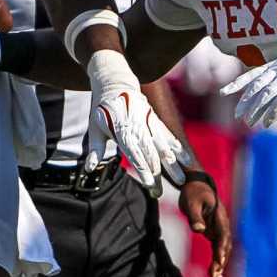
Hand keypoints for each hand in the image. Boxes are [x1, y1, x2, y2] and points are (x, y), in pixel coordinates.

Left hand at [83, 50, 181, 190]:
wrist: (115, 83)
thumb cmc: (102, 110)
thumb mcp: (94, 127)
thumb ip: (95, 149)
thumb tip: (90, 169)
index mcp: (122, 132)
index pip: (134, 155)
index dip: (143, 170)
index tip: (148, 185)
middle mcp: (138, 128)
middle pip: (150, 155)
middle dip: (156, 175)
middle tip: (160, 193)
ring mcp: (149, 123)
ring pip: (163, 147)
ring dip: (172, 165)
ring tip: (181, 180)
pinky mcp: (155, 120)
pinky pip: (169, 136)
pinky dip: (178, 148)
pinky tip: (186, 160)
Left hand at [177, 173, 232, 276]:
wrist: (196, 186)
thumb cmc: (193, 193)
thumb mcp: (191, 202)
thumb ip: (195, 216)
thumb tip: (199, 230)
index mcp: (220, 217)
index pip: (223, 234)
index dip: (222, 247)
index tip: (220, 259)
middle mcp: (223, 225)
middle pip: (225, 246)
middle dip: (221, 262)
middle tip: (216, 276)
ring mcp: (219, 230)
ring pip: (223, 250)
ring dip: (220, 265)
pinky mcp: (214, 234)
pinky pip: (217, 250)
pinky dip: (216, 261)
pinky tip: (214, 274)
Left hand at [221, 55, 276, 130]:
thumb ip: (275, 80)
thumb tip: (258, 96)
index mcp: (275, 65)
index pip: (252, 75)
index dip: (236, 84)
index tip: (223, 92)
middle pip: (257, 88)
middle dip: (246, 103)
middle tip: (238, 116)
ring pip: (267, 96)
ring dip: (257, 111)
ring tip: (250, 123)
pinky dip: (272, 113)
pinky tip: (266, 123)